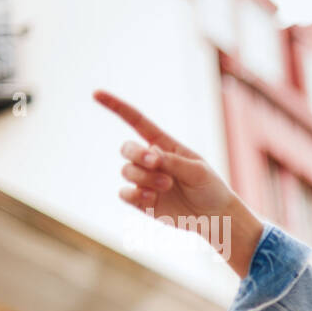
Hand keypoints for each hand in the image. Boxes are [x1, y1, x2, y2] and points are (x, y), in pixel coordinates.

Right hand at [93, 90, 262, 277]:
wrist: (214, 216)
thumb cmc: (210, 188)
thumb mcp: (198, 171)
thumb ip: (174, 162)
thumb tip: (152, 155)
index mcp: (165, 145)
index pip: (137, 122)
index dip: (116, 107)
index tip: (96, 94)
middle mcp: (151, 161)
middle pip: (127, 148)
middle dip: (137, 154)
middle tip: (156, 163)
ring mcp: (145, 181)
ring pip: (128, 171)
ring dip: (145, 178)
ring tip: (168, 186)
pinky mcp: (142, 200)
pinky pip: (125, 194)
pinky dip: (135, 194)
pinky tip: (152, 198)